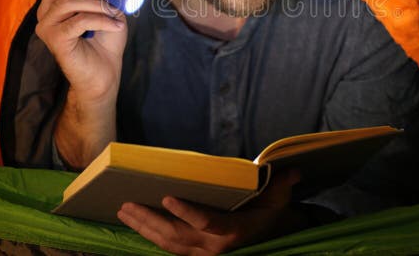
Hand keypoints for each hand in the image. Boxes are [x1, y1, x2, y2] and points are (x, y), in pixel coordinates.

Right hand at [35, 0, 127, 102]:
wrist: (106, 73)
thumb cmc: (105, 38)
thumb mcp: (110, 2)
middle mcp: (46, 10)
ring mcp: (47, 26)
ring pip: (67, 1)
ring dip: (96, 3)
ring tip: (115, 12)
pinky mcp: (55, 40)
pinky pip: (77, 21)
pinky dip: (100, 19)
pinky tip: (114, 25)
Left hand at [117, 170, 304, 254]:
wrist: (269, 236)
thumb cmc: (270, 212)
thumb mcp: (279, 198)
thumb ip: (282, 185)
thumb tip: (294, 171)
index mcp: (234, 231)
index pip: (206, 224)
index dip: (187, 213)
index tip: (167, 198)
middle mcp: (215, 247)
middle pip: (176, 236)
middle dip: (149, 221)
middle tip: (127, 204)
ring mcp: (202, 254)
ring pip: (168, 244)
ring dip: (143, 228)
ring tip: (123, 211)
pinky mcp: (194, 255)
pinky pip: (168, 248)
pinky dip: (150, 237)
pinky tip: (134, 224)